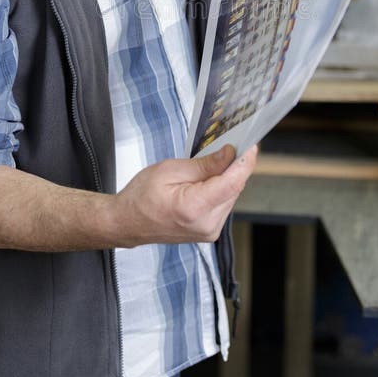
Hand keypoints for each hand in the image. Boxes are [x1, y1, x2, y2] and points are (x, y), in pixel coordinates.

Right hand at [114, 143, 257, 247]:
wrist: (127, 222)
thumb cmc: (141, 197)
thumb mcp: (170, 170)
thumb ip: (204, 164)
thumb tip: (229, 154)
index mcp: (194, 208)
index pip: (232, 183)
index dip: (244, 162)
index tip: (250, 145)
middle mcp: (206, 224)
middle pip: (234, 188)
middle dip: (234, 166)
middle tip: (229, 146)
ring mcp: (209, 231)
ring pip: (231, 196)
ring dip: (226, 178)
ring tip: (209, 165)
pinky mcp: (210, 231)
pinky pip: (224, 204)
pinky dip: (220, 189)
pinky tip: (207, 181)